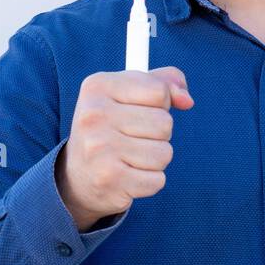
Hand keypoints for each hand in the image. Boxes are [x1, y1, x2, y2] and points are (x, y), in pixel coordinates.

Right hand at [54, 66, 194, 231]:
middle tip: (133, 138)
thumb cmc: (111, 128)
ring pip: (164, 153)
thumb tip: (187, 100)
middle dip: (159, 134)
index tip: (142, 110)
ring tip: (130, 158)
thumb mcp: (129, 94)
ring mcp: (99, 148)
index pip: (159, 91)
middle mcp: (94, 115)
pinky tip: (128, 176)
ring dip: (155, 159)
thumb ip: (164, 83)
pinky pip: (157, 180)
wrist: (77, 177)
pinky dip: (149, 181)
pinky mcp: (109, 179)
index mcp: (98, 86)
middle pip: (164, 123)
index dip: (161, 103)